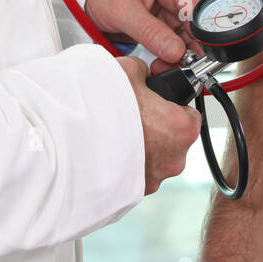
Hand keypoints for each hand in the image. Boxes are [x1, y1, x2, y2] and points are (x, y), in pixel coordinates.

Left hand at [85, 0, 204, 66]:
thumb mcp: (123, 10)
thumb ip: (150, 32)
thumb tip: (176, 52)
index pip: (198, 6)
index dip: (200, 33)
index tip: (194, 55)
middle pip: (197, 23)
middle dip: (188, 48)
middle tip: (176, 65)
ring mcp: (173, 5)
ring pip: (190, 36)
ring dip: (179, 54)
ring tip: (163, 66)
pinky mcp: (167, 20)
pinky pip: (177, 41)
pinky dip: (171, 54)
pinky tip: (162, 62)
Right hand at [117, 55, 201, 194]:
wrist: (72, 139)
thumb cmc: (104, 106)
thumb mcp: (129, 70)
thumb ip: (143, 72)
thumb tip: (141, 74)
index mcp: (182, 129)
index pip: (190, 116)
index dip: (172, 106)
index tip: (156, 102)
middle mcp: (174, 159)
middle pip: (172, 141)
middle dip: (156, 129)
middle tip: (131, 115)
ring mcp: (153, 179)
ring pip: (153, 160)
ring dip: (140, 149)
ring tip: (114, 132)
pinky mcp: (132, 192)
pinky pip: (134, 174)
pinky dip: (125, 164)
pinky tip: (106, 148)